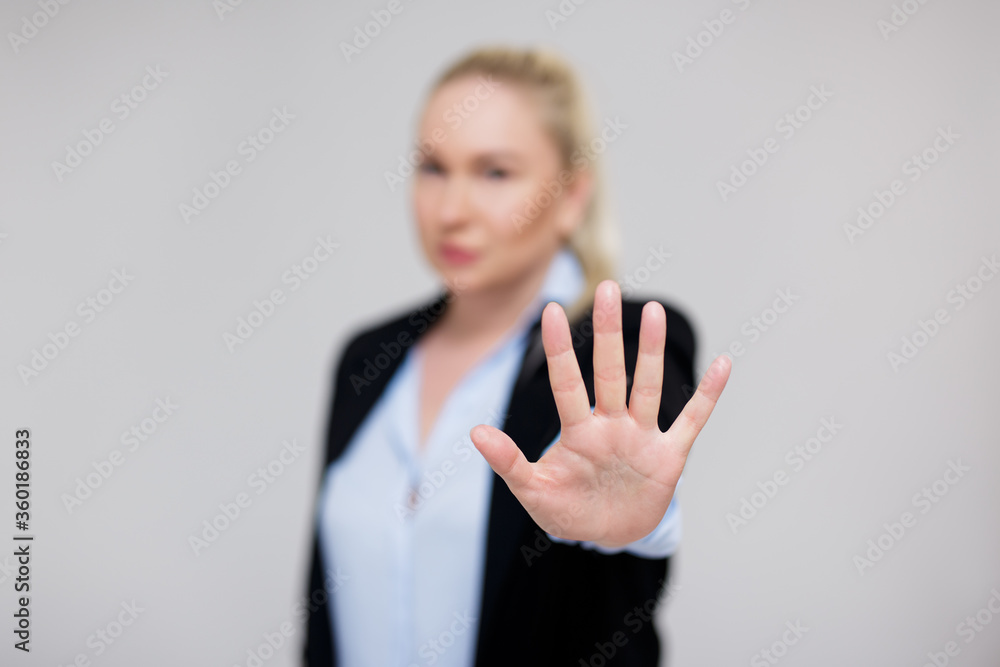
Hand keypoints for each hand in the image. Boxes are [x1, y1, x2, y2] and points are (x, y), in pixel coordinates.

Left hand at [470, 280, 730, 547]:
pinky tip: (723, 363)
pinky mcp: (669, 456)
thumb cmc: (568, 510)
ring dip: (651, 351)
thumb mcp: (534, 491)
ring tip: (651, 310)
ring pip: (648, 386)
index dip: (560, 350)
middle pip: (610, 373)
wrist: (609, 536)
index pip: (567, 384)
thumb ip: (509, 462)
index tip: (551, 311)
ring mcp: (641, 437)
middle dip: (608, 333)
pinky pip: (693, 420)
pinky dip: (708, 395)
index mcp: (578, 432)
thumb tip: (475, 432)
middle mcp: (611, 425)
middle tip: (606, 288)